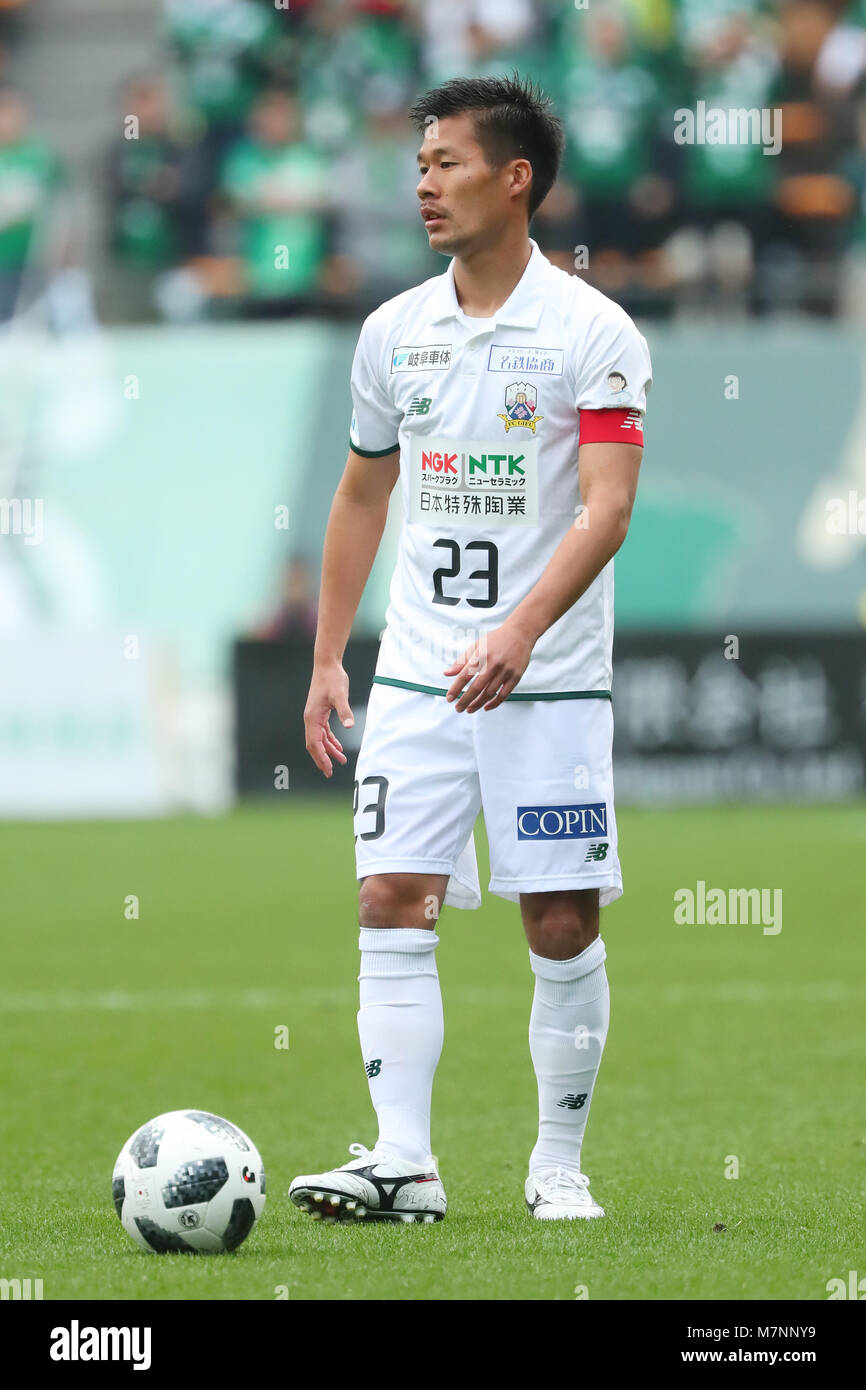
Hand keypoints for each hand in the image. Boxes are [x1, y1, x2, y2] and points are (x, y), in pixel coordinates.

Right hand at [304, 660, 352, 776]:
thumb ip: (345, 711)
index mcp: (312, 717)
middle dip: (322, 759)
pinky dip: (330, 741)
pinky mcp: (320, 713)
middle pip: (314, 744)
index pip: (314, 743)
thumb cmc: (332, 678)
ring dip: (328, 751)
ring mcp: (315, 716)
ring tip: (340, 761)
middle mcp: (311, 718)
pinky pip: (324, 732)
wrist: (327, 665)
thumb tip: (349, 726)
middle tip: (330, 773)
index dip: (321, 757)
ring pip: (320, 739)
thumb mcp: (340, 695)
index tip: (328, 769)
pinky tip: (338, 748)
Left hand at [442, 618, 534, 712]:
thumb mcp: (476, 646)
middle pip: (476, 687)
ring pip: (490, 693)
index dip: (456, 688)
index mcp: (481, 655)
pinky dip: (494, 703)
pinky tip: (486, 707)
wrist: (520, 633)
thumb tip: (447, 673)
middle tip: (458, 708)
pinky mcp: (516, 676)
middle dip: (465, 700)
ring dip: (478, 704)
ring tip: (469, 710)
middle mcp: (493, 663)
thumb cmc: (496, 640)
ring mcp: (505, 670)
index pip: (465, 675)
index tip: (449, 698)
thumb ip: (461, 661)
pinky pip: (504, 694)